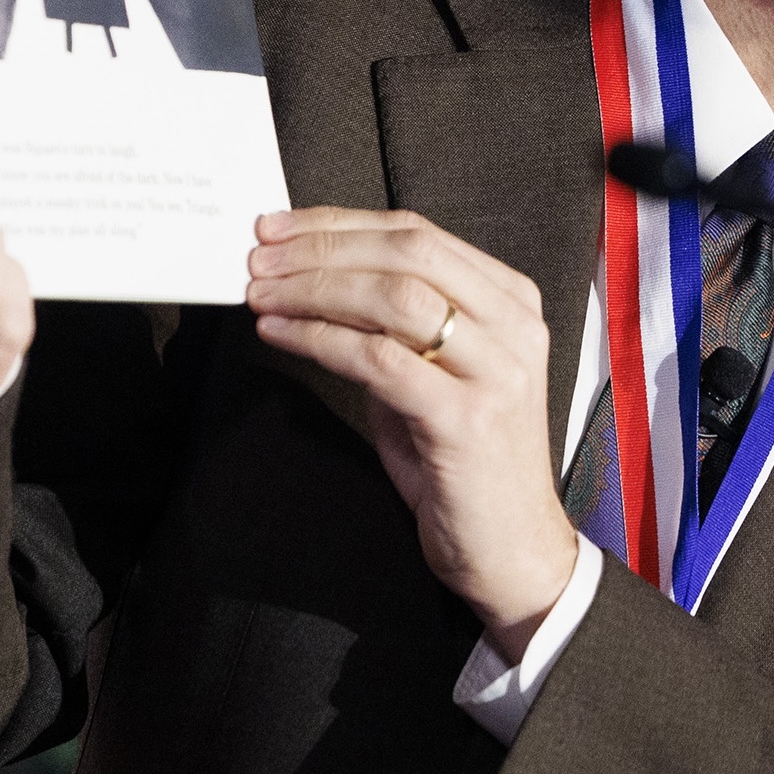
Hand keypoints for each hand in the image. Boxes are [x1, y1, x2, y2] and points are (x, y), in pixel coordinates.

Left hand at [247, 206, 577, 663]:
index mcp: (511, 300)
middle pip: (407, 251)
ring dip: (314, 287)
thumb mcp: (435, 373)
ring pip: (394, 297)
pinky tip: (280, 334)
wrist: (512, 551)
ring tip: (261, 292)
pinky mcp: (467, 420)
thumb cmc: (463, 461)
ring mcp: (497, 371)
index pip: (418, 233)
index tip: (280, 226)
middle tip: (260, 253)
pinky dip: (320, 339)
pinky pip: (379, 360)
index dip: (340, 222)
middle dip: (322, 245)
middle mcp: (513, 325)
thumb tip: (311, 277)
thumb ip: (395, 324)